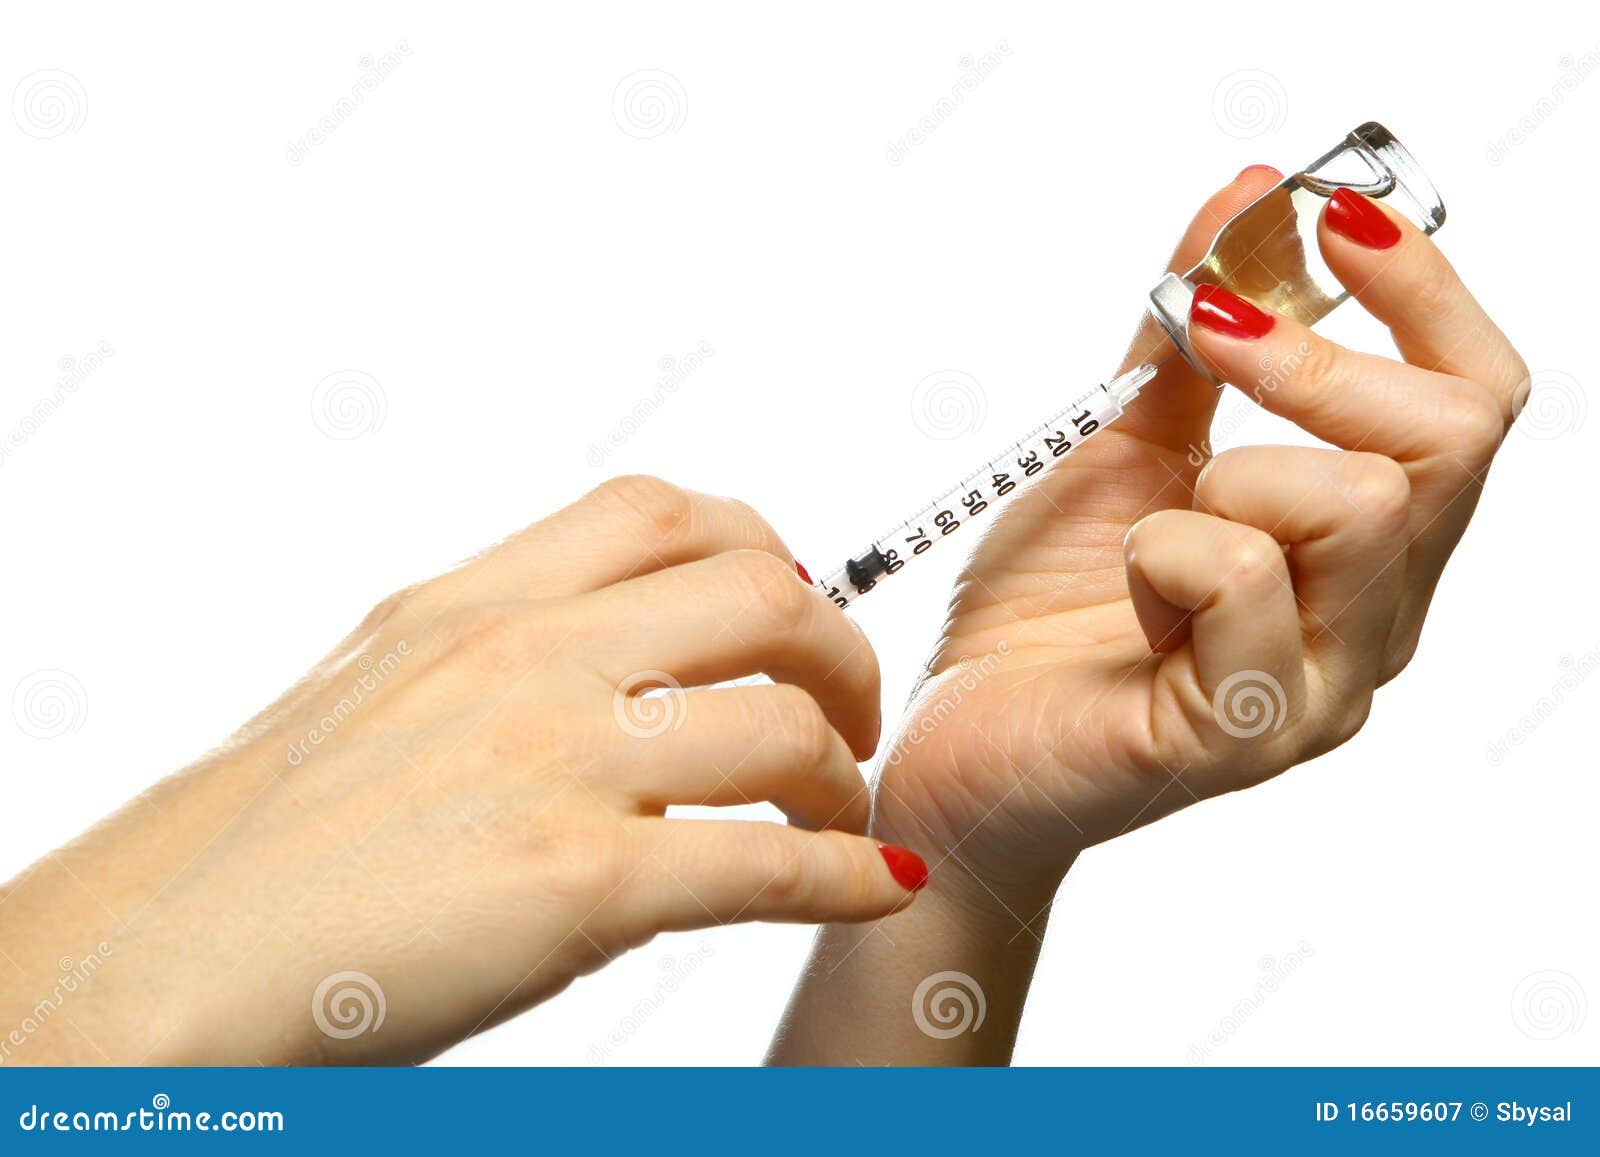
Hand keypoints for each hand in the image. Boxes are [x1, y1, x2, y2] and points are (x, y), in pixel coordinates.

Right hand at [0, 476, 923, 1064]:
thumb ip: (490, 655)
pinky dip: (842, 875)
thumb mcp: (373, 692)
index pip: (657, 512)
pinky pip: (766, 863)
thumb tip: (599, 656)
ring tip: (836, 815)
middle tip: (846, 715)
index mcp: (470, 607)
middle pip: (757, 595)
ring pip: (782, 724)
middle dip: (836, 651)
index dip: (758, 549)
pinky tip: (870, 887)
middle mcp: (521, 661)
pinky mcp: (574, 884)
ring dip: (840, 776)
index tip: (786, 606)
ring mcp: (554, 765)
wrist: (163, 961)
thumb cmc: (262, 845)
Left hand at [876, 169, 1526, 911]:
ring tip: (1153, 530)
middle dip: (1317, 364)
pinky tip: (1126, 593)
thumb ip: (1189, 342)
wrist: (956, 741)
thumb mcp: (1119, 450)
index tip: (1335, 217)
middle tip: (1210, 342)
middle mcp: (1371, 623)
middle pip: (1448, 442)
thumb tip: (1251, 195)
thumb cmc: (1045, 610)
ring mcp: (1317, 687)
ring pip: (1360, 503)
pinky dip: (1162, 549)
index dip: (1423, 296)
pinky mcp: (1240, 732)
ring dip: (1229, 474)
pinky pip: (1239, 576)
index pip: (1474, 405)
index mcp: (1364, 552)